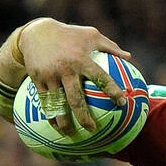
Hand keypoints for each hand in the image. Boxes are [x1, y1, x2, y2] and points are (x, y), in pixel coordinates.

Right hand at [16, 18, 131, 134]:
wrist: (36, 32)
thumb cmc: (69, 35)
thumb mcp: (90, 34)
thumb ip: (110, 46)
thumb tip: (129, 57)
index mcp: (81, 59)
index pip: (100, 77)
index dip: (112, 90)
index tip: (122, 103)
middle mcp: (66, 69)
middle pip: (76, 99)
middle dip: (84, 117)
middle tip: (92, 129)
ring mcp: (50, 76)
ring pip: (57, 104)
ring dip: (63, 122)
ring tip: (70, 134)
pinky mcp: (37, 80)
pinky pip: (44, 102)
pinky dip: (50, 115)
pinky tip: (55, 125)